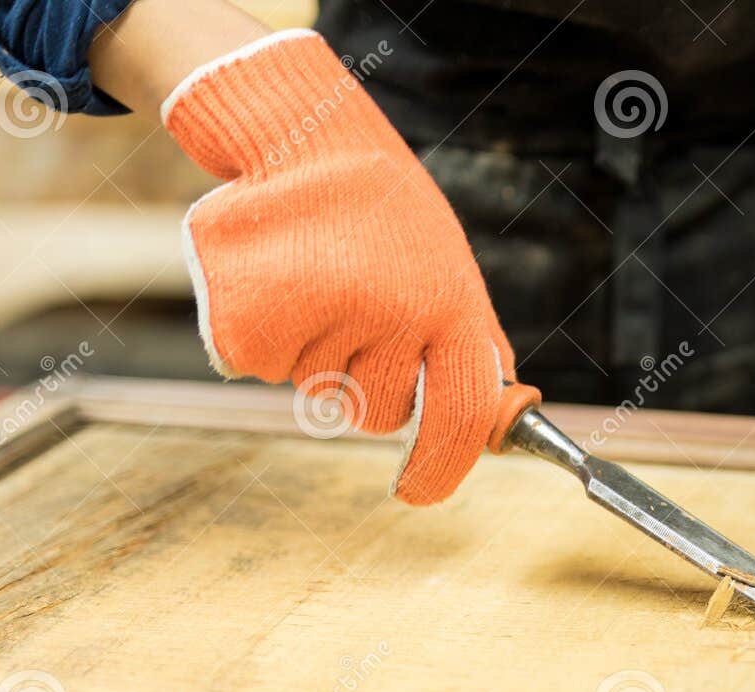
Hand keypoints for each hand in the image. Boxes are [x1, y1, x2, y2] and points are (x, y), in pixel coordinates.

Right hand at [161, 30, 535, 503]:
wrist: (303, 136)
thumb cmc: (385, 216)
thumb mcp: (450, 272)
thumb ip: (471, 346)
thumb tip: (499, 416)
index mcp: (453, 309)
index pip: (459, 417)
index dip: (441, 468)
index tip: (416, 492)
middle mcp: (395, 315)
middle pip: (373, 412)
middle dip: (362, 381)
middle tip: (352, 312)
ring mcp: (326, 314)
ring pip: (313, 388)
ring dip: (310, 348)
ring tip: (316, 280)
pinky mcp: (255, 316)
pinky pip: (259, 366)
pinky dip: (259, 336)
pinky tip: (275, 281)